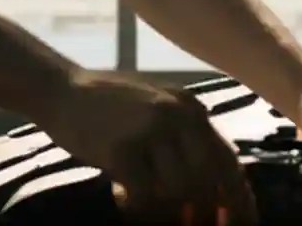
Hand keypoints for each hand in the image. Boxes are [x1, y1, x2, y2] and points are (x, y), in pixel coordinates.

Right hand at [39, 69, 256, 224]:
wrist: (61, 89)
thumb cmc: (108, 105)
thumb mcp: (156, 108)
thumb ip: (185, 137)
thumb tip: (214, 189)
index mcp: (190, 108)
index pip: (227, 160)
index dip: (238, 197)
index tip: (241, 221)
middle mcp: (177, 116)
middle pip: (207, 181)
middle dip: (204, 211)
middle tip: (190, 224)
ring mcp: (151, 131)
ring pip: (178, 191)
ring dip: (163, 208)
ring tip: (138, 200)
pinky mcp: (124, 151)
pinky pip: (146, 197)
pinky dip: (136, 207)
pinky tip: (120, 198)